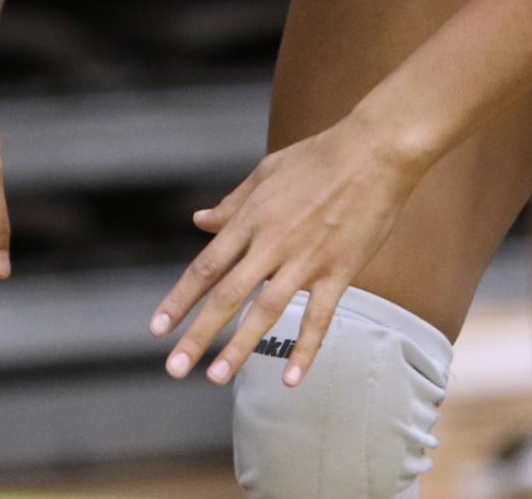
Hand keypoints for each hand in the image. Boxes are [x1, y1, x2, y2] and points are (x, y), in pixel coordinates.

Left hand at [149, 117, 425, 387]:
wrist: (374, 153)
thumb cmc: (317, 157)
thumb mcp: (265, 173)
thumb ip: (232, 204)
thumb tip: (199, 221)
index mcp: (250, 219)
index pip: (206, 268)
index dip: (179, 300)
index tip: (158, 328)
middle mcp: (272, 243)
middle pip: (227, 296)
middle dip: (198, 335)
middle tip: (174, 368)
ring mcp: (306, 260)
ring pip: (267, 312)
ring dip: (240, 347)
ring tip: (217, 378)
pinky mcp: (340, 271)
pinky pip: (320, 318)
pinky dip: (306, 349)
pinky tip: (292, 379)